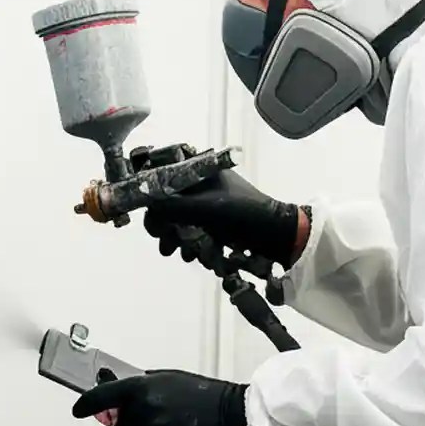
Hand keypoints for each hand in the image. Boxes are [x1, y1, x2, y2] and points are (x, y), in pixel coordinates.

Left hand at [72, 370, 248, 425]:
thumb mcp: (171, 380)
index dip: (87, 404)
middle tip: (162, 421)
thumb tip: (110, 381)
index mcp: (143, 388)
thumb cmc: (206, 397)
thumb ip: (140, 385)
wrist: (237, 420)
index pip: (104, 397)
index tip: (78, 410)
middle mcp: (144, 413)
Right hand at [144, 170, 305, 267]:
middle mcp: (201, 183)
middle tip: (166, 245)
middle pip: (167, 203)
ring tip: (185, 255)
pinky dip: (193, 244)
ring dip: (178, 239)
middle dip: (165, 227)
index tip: (153, 222)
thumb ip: (168, 208)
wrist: (278, 235)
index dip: (151, 199)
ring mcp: (209, 202)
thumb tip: (145, 214)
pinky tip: (197, 256)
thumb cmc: (242, 214)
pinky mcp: (217, 221)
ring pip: (180, 220)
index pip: (160, 177)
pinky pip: (195, 231)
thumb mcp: (202, 208)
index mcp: (198, 169)